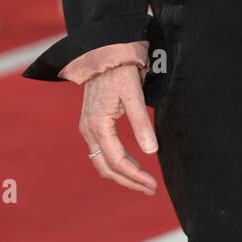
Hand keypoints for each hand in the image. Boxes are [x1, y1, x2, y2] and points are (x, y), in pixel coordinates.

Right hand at [79, 62, 159, 194]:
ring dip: (123, 175)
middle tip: (151, 189)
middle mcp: (89, 130)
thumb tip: (152, 152)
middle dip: (129, 181)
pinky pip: (101, 152)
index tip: (153, 184)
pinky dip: (117, 163)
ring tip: (144, 181)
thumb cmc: (119, 70)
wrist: (102, 52)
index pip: (117, 161)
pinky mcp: (91, 124)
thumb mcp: (134, 94)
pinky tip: (133, 164)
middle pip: (106, 168)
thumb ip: (141, 122)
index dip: (135, 176)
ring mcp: (88, 128)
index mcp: (98, 125)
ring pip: (102, 163)